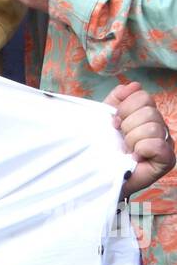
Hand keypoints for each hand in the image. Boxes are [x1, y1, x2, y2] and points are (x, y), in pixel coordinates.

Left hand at [106, 81, 174, 196]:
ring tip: (126, 151)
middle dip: (126, 126)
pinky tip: (135, 157)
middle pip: (148, 111)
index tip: (113, 125)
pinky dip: (142, 149)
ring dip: (132, 140)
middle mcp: (159, 127)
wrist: (97, 179)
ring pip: (152, 127)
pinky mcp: (167, 160)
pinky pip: (158, 144)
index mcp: (146, 115)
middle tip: (120, 141)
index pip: (142, 97)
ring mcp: (165, 143)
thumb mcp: (104, 120)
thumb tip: (132, 85)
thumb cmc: (101, 151)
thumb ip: (116, 100)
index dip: (123, 109)